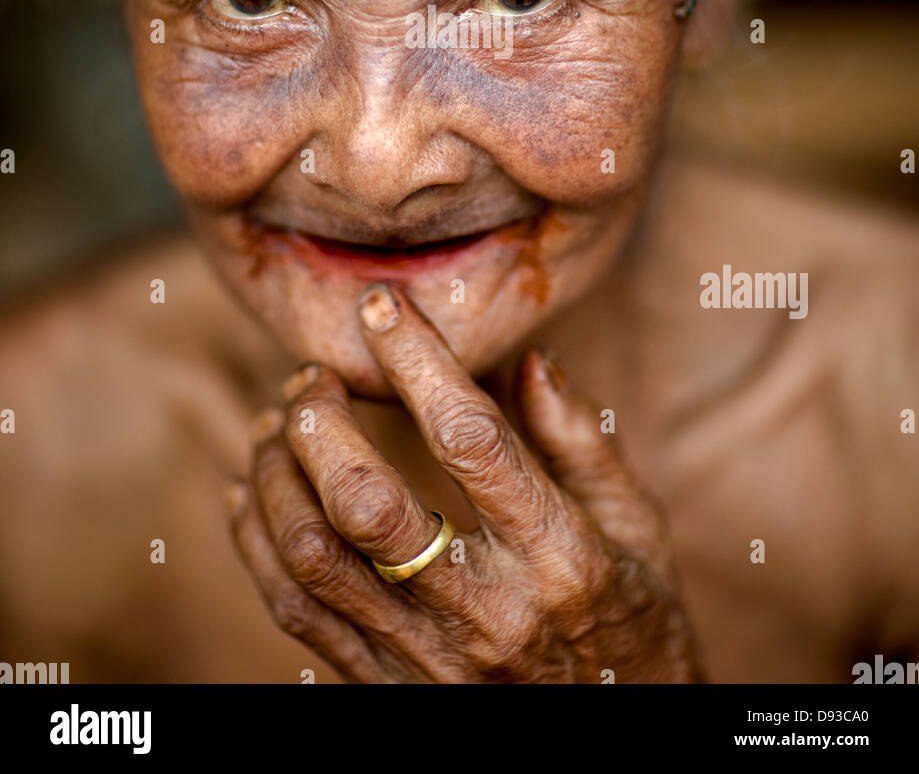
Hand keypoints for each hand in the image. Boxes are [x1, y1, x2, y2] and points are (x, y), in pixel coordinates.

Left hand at [225, 283, 703, 683]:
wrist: (618, 743)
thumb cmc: (633, 620)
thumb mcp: (637, 525)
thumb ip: (580, 440)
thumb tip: (527, 358)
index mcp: (558, 556)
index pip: (472, 439)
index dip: (417, 360)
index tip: (381, 306)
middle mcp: (485, 612)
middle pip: (366, 503)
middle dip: (321, 421)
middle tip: (313, 375)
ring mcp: (427, 659)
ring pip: (313, 556)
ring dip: (277, 473)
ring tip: (277, 421)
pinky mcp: (384, 687)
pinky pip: (295, 611)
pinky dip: (256, 541)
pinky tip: (253, 490)